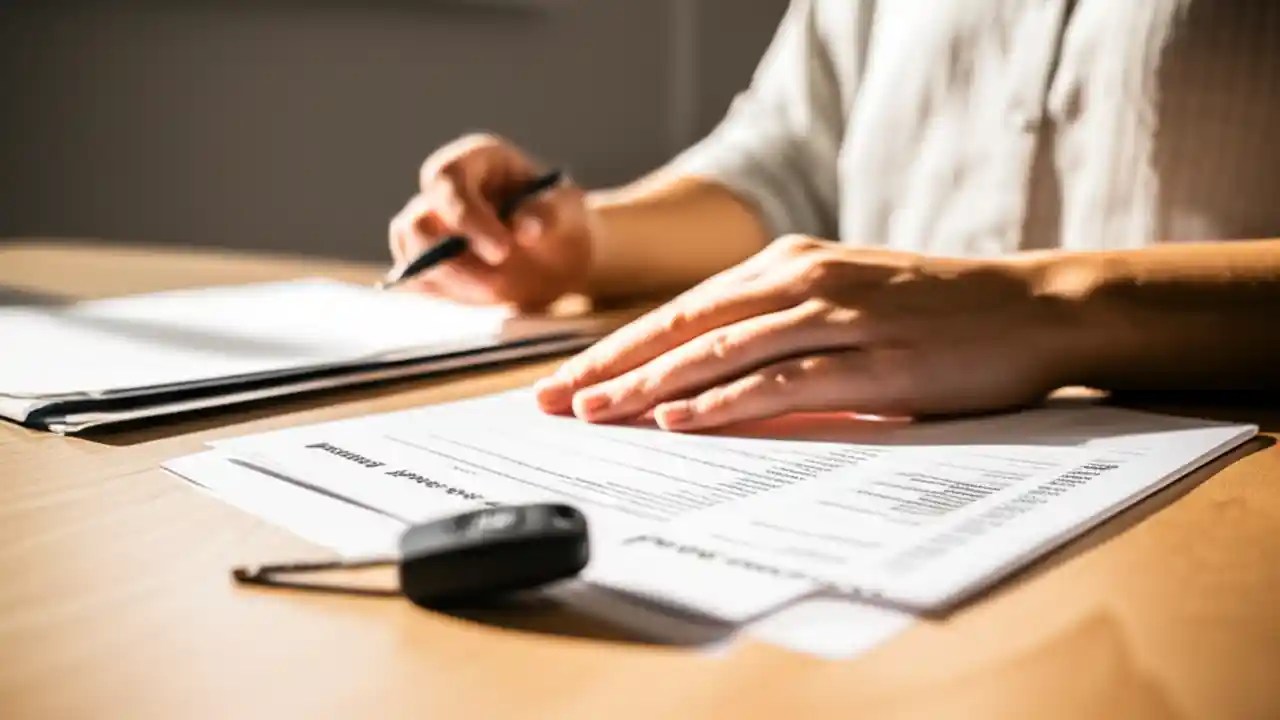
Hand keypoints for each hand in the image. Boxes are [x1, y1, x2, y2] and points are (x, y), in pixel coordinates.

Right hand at [388, 134, 593, 309]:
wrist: (560, 254)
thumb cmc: (562, 219)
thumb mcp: (566, 210)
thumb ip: (546, 214)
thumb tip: (524, 229)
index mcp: (475, 159)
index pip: (448, 179)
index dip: (466, 215)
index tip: (502, 251)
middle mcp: (443, 190)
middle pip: (418, 222)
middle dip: (453, 260)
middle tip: (497, 286)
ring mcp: (431, 225)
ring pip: (412, 255)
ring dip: (452, 280)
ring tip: (498, 292)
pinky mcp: (428, 260)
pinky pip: (419, 280)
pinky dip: (445, 293)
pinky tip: (482, 297)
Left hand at [534, 236, 1088, 429]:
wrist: (1028, 307)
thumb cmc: (932, 311)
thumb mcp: (841, 299)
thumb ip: (776, 327)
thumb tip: (703, 378)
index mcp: (786, 264)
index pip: (681, 311)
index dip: (618, 347)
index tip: (568, 379)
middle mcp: (800, 280)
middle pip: (683, 328)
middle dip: (612, 367)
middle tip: (556, 402)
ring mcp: (835, 317)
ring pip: (719, 352)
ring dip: (650, 385)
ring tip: (598, 413)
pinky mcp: (870, 360)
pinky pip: (781, 381)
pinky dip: (724, 401)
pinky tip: (681, 419)